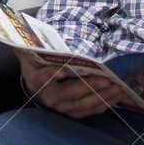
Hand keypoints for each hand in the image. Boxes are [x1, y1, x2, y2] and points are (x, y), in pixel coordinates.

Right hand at [18, 52, 132, 117]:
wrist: (35, 83)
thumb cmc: (37, 63)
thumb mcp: (31, 52)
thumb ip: (31, 45)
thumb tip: (26, 32)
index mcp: (36, 80)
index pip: (43, 77)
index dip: (53, 74)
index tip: (63, 71)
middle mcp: (48, 97)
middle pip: (69, 93)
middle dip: (89, 87)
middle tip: (107, 80)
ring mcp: (60, 107)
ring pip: (82, 105)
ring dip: (102, 97)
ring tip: (117, 88)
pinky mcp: (72, 112)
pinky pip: (89, 111)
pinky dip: (104, 104)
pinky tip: (115, 97)